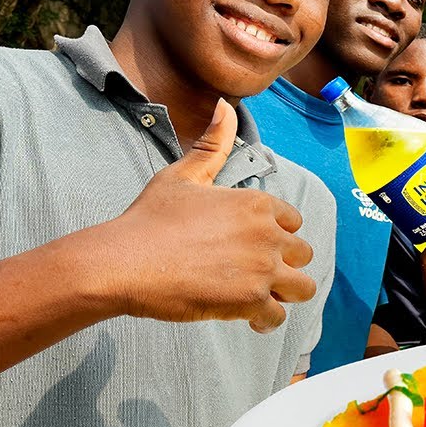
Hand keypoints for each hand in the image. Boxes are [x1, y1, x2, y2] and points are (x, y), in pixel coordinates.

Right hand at [103, 99, 317, 332]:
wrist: (122, 262)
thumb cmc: (150, 219)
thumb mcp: (183, 175)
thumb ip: (213, 145)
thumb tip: (226, 106)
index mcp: (258, 204)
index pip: (293, 222)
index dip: (274, 235)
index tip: (249, 245)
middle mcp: (268, 234)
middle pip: (302, 253)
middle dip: (283, 265)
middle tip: (252, 273)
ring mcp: (263, 269)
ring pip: (302, 287)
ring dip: (284, 294)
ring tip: (257, 297)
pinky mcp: (250, 300)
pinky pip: (278, 317)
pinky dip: (265, 321)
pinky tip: (246, 318)